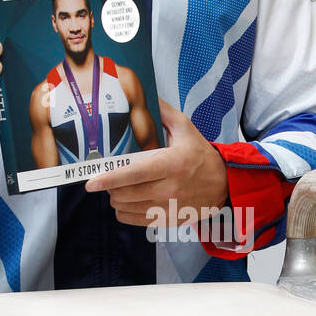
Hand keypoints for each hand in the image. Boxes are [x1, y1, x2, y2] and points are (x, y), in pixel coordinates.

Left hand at [84, 99, 228, 226]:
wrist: (224, 184)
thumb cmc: (201, 154)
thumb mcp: (186, 129)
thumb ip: (163, 112)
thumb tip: (145, 94)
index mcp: (172, 164)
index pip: (134, 174)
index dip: (110, 178)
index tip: (91, 181)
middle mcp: (170, 188)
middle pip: (126, 193)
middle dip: (110, 186)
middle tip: (108, 177)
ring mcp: (169, 207)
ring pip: (127, 208)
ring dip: (116, 198)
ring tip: (119, 188)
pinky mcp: (168, 220)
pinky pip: (135, 221)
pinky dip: (124, 212)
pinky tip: (127, 202)